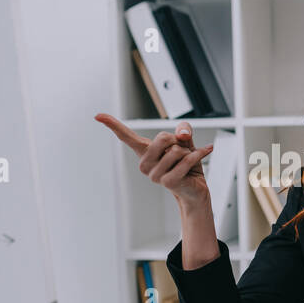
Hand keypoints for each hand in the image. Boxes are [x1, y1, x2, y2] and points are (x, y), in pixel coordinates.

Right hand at [96, 113, 213, 206]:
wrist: (195, 187)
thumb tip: (181, 134)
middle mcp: (145, 164)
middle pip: (163, 137)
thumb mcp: (185, 139)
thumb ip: (183, 129)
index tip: (98, 116)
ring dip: (189, 152)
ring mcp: (154, 175)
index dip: (112, 124)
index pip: (126, 136)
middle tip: (181, 150)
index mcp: (144, 151)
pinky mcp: (168, 182)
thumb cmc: (186, 162)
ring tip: (186, 161)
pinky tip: (205, 151)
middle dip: (178, 140)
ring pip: (176, 150)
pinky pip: (186, 161)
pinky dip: (199, 155)